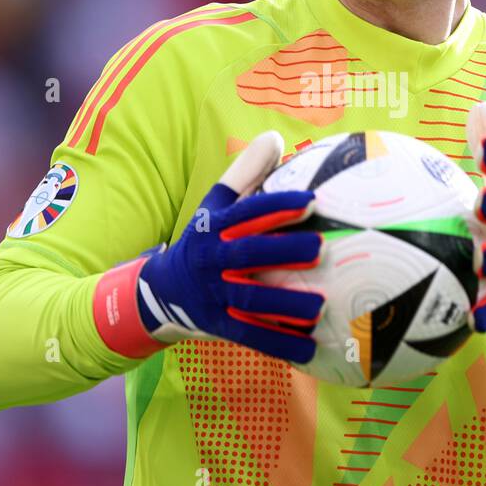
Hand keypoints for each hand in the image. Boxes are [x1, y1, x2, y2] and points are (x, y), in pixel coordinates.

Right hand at [135, 131, 324, 362]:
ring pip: (250, 300)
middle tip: (321, 247)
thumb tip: (275, 137)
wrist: (163, 289)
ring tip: (320, 305)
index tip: (312, 200)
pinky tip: (309, 349)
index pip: (247, 212)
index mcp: (215, 226)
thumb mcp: (215, 204)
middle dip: (283, 251)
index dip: (278, 205)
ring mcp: (215, 294)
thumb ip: (245, 172)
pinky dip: (279, 344)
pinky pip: (252, 335)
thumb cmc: (204, 239)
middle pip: (247, 253)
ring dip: (285, 304)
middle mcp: (212, 259)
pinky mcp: (220, 324)